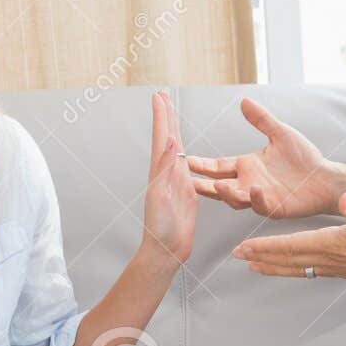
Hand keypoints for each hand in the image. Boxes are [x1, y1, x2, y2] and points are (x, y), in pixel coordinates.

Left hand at [141, 90, 195, 266]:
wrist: (166, 249)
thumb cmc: (160, 228)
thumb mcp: (161, 195)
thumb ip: (165, 168)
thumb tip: (168, 141)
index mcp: (159, 171)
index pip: (160, 136)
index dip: (161, 115)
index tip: (159, 96)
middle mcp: (166, 172)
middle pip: (167, 137)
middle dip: (165, 115)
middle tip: (162, 96)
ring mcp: (176, 180)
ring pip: (175, 148)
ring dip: (173, 129)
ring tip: (172, 113)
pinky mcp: (186, 190)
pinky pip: (186, 165)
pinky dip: (183, 151)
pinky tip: (182, 148)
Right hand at [187, 97, 339, 218]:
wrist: (326, 178)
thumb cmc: (304, 158)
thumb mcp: (280, 134)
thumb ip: (261, 120)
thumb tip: (244, 101)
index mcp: (246, 166)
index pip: (216, 167)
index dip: (200, 165)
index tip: (182, 159)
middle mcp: (248, 183)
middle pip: (218, 186)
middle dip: (202, 185)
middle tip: (185, 181)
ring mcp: (260, 197)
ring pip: (235, 199)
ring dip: (227, 193)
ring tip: (218, 185)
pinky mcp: (275, 208)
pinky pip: (262, 205)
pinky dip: (257, 199)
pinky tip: (255, 189)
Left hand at [231, 192, 345, 306]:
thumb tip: (344, 200)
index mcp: (334, 243)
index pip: (292, 245)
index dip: (266, 246)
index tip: (244, 247)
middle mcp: (329, 259)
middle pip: (287, 259)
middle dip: (261, 256)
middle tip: (237, 256)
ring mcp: (335, 267)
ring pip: (296, 268)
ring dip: (273, 266)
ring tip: (253, 265)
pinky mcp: (342, 270)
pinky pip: (308, 270)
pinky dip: (292, 269)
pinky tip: (288, 268)